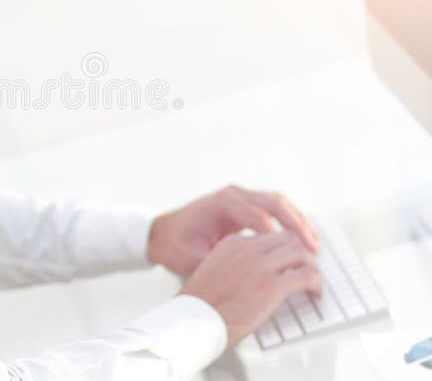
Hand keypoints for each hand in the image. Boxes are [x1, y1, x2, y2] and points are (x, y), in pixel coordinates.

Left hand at [147, 185, 318, 275]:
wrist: (162, 233)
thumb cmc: (174, 245)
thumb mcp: (191, 258)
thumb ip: (216, 264)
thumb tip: (240, 280)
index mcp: (220, 202)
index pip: (257, 216)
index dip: (278, 236)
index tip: (294, 255)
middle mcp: (233, 194)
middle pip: (273, 202)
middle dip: (296, 224)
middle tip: (312, 247)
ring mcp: (240, 197)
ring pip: (278, 202)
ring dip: (298, 221)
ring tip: (313, 243)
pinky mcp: (245, 205)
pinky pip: (273, 208)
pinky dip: (290, 221)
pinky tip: (302, 238)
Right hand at [180, 231, 320, 345]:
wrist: (196, 319)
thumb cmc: (203, 303)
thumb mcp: (214, 270)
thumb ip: (235, 264)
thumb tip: (255, 274)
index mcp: (232, 244)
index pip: (268, 236)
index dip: (284, 249)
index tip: (291, 261)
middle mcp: (247, 250)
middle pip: (287, 239)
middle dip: (302, 252)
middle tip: (309, 266)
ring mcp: (260, 266)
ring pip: (300, 253)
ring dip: (311, 266)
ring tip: (313, 280)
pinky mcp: (271, 285)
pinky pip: (305, 276)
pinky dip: (315, 283)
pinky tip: (314, 292)